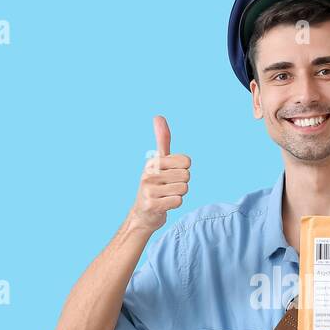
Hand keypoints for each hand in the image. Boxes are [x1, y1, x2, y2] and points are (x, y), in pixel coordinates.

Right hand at [130, 115, 190, 233]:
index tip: (171, 175)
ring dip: (178, 194)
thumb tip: (158, 116)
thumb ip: (162, 140)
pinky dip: (174, 204)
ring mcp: (148, 190)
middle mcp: (148, 173)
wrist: (143, 214)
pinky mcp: (152, 205)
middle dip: (181, 184)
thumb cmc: (155, 185)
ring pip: (184, 189)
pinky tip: (164, 205)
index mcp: (153, 161)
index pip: (187, 162)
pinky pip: (178, 201)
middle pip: (187, 176)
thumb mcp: (158, 161)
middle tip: (168, 188)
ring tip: (166, 196)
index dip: (183, 170)